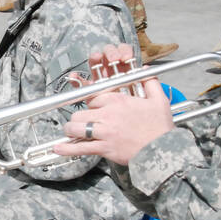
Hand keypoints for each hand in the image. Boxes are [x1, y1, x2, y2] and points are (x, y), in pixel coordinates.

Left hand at [55, 44, 171, 165]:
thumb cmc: (160, 126)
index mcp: (118, 100)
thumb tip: (145, 69)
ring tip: (72, 132)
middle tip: (81, 123)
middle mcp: (108, 114)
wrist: (162, 150)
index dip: (92, 104)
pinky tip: (58, 148)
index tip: (94, 109)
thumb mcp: (159, 100)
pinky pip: (80, 147)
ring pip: (76, 127)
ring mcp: (105, 132)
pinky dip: (67, 149)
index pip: (93, 97)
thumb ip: (150, 82)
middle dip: (79, 118)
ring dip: (72, 130)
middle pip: (80, 112)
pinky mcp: (104, 148)